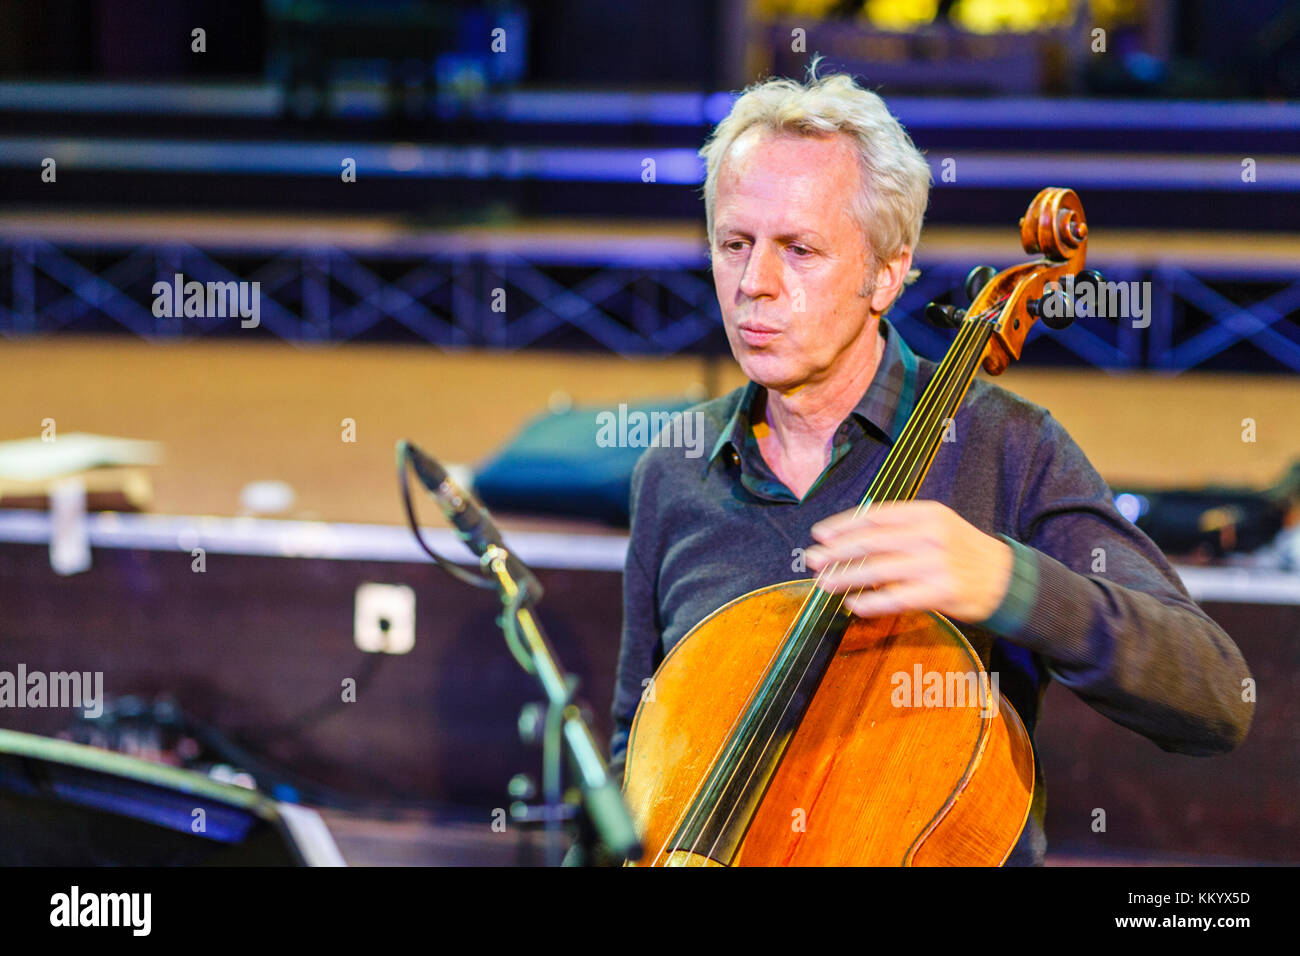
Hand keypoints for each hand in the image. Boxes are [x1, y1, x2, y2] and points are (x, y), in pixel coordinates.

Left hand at [803, 501, 1013, 622]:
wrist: (1006, 578)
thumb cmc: (962, 551)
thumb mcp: (937, 526)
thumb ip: (900, 528)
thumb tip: (850, 538)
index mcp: (927, 512)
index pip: (876, 515)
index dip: (844, 525)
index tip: (820, 534)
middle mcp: (930, 534)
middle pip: (872, 541)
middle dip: (837, 551)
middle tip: (811, 558)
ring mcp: (936, 563)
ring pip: (879, 569)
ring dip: (846, 576)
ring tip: (823, 581)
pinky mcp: (942, 591)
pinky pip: (897, 597)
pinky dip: (872, 601)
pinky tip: (853, 604)